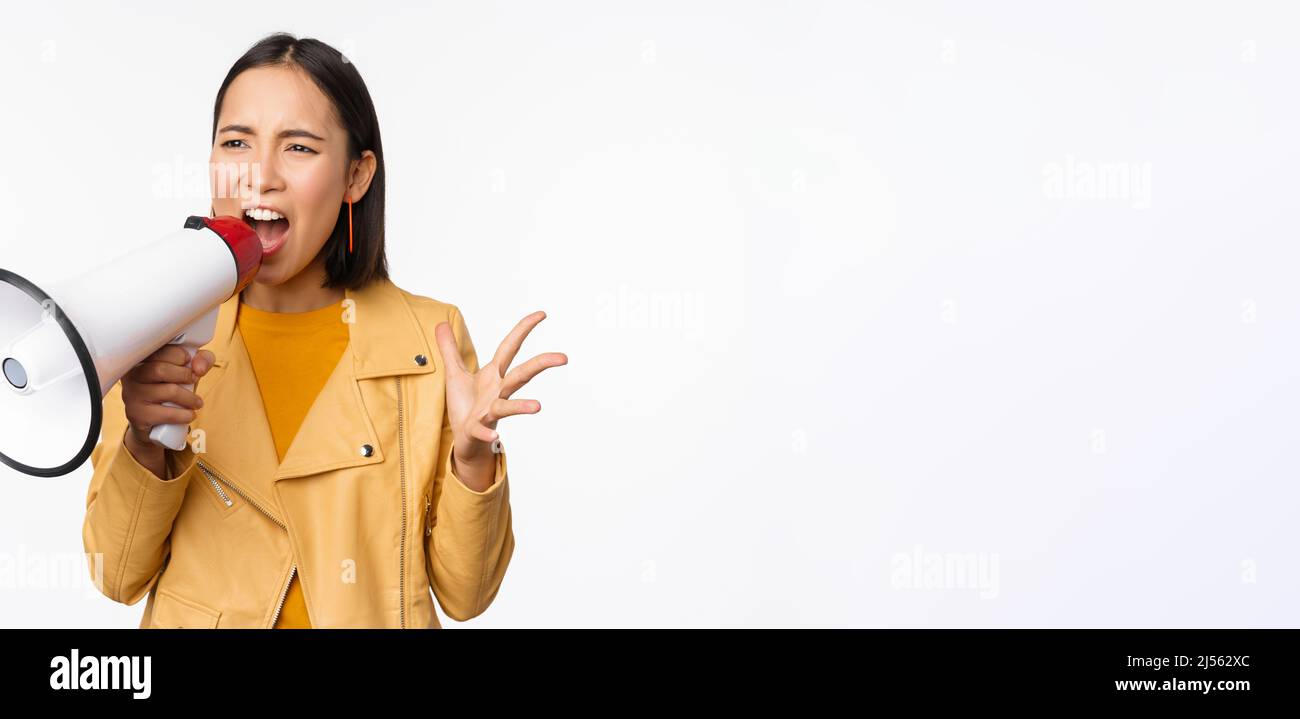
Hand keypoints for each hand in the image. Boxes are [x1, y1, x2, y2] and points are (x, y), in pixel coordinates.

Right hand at [121, 346, 215, 478]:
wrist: (155, 421)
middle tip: (194, 380)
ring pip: (168, 391)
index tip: (188, 361)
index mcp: (142, 358)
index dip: (178, 354)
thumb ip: (200, 359)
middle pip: (160, 370)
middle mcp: (132, 375)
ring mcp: (132, 395)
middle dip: (184, 375)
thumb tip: (199, 367)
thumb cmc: (172, 387)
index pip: (157, 350)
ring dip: (189, 398)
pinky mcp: (137, 414)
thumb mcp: (188, 369)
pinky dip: (184, 415)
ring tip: (196, 402)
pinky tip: (189, 414)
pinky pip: (167, 413)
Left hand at [433, 311, 566, 488]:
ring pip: (507, 406)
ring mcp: (489, 410)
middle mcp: (497, 391)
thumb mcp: (454, 372)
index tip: (542, 315)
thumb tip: (442, 322)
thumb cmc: (465, 405)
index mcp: (493, 374)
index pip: (511, 347)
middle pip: (521, 375)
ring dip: (521, 406)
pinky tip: (494, 436)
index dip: (524, 329)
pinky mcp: (477, 428)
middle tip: (564, 357)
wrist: (465, 439)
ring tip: (538, 406)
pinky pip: (483, 430)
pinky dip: (488, 433)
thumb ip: (449, 348)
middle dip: (541, 364)